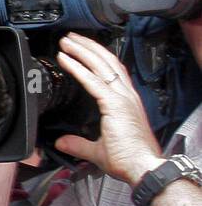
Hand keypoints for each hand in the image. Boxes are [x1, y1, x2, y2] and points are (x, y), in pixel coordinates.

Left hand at [54, 34, 164, 186]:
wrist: (142, 167)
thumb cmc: (129, 160)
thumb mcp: (97, 151)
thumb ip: (78, 144)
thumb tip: (62, 143)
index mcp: (126, 102)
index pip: (111, 72)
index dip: (96, 59)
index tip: (82, 51)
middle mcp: (127, 95)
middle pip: (106, 62)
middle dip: (88, 47)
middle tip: (70, 38)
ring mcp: (122, 98)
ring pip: (101, 65)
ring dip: (82, 50)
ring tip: (67, 42)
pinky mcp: (115, 104)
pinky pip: (93, 81)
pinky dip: (78, 68)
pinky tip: (65, 59)